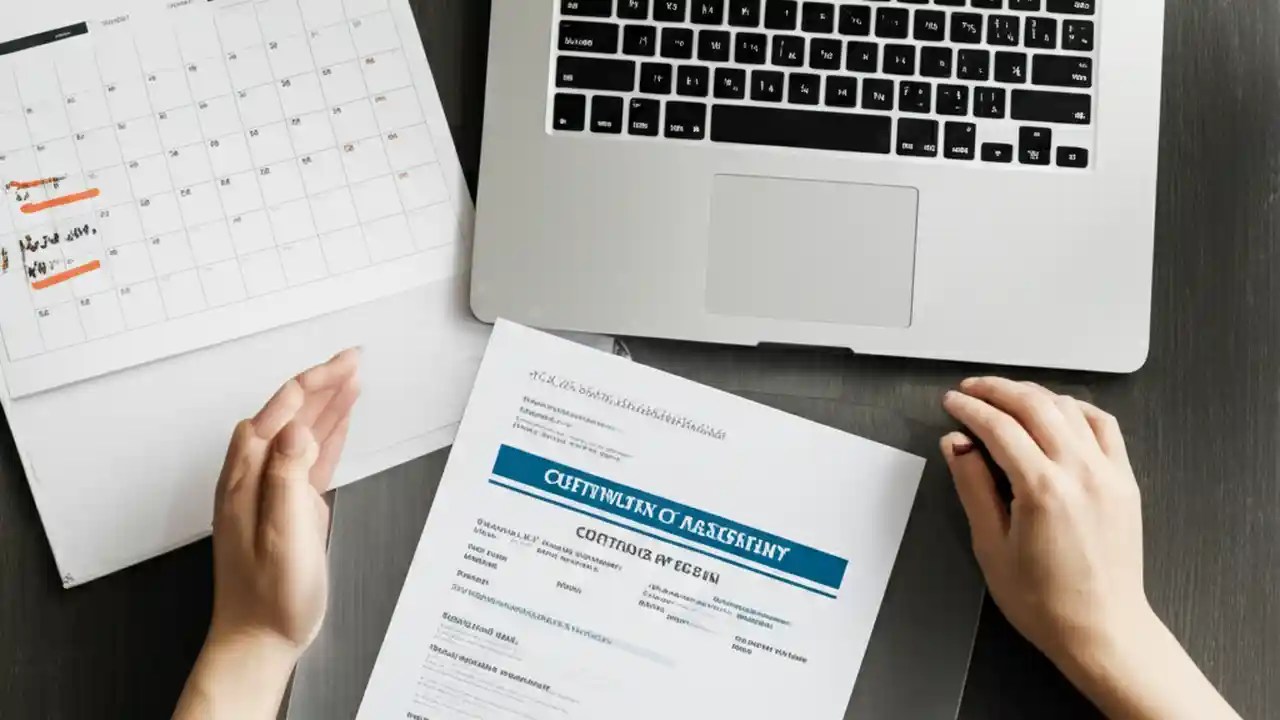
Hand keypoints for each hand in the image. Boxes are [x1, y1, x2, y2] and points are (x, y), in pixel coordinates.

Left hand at [210, 348, 360, 651]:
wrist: (260, 639)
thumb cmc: (268, 598)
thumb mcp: (282, 535)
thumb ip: (286, 478)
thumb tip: (295, 428)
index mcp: (248, 478)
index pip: (281, 411)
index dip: (314, 381)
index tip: (343, 364)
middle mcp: (255, 477)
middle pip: (289, 413)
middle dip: (321, 382)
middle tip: (353, 361)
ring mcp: (272, 491)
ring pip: (301, 431)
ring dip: (326, 403)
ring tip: (352, 379)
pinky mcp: (289, 507)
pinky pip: (310, 457)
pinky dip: (328, 433)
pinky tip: (340, 422)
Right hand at [941, 377, 1238, 719]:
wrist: (1101, 630)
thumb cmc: (1043, 601)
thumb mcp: (990, 546)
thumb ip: (972, 486)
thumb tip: (956, 443)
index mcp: (1043, 490)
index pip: (999, 427)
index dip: (970, 409)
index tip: (952, 403)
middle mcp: (1080, 473)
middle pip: (1034, 405)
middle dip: (997, 390)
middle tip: (971, 390)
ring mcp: (1109, 473)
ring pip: (1069, 408)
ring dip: (1033, 394)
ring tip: (1005, 397)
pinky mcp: (1125, 480)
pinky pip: (1103, 425)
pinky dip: (1075, 408)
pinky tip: (1056, 411)